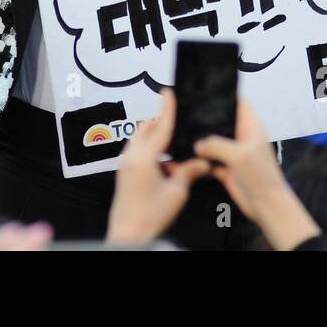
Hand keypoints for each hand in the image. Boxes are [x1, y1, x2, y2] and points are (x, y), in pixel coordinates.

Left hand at [106, 90, 210, 244]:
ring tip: (174, 154)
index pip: (160, 126)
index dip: (167, 108)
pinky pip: (137, 152)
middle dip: (161, 125)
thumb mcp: (176, 192)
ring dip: (156, 141)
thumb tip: (202, 161)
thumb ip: (189, 172)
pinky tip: (165, 167)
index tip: (168, 92)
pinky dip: (150, 152)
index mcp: (144, 158)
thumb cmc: (149, 217)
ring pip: (140, 140)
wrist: (129, 233)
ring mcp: (125, 164)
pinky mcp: (124, 172)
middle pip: (146, 129)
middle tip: (178, 128)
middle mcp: (131, 157)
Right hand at [194, 99, 319, 249]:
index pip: (237, 102)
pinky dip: (198, 157)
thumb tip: (197, 144)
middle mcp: (241, 135)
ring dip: (200, 138)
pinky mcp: (225, 166)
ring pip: (212, 139)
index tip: (204, 90)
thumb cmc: (262, 176)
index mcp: (250, 126)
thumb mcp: (240, 155)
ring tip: (181, 129)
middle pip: (221, 120)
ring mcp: (232, 151)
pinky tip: (184, 153)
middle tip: (184, 110)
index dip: (223, 95)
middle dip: (205, 117)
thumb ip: (216, 145)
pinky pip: (208, 157)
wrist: (266, 205)